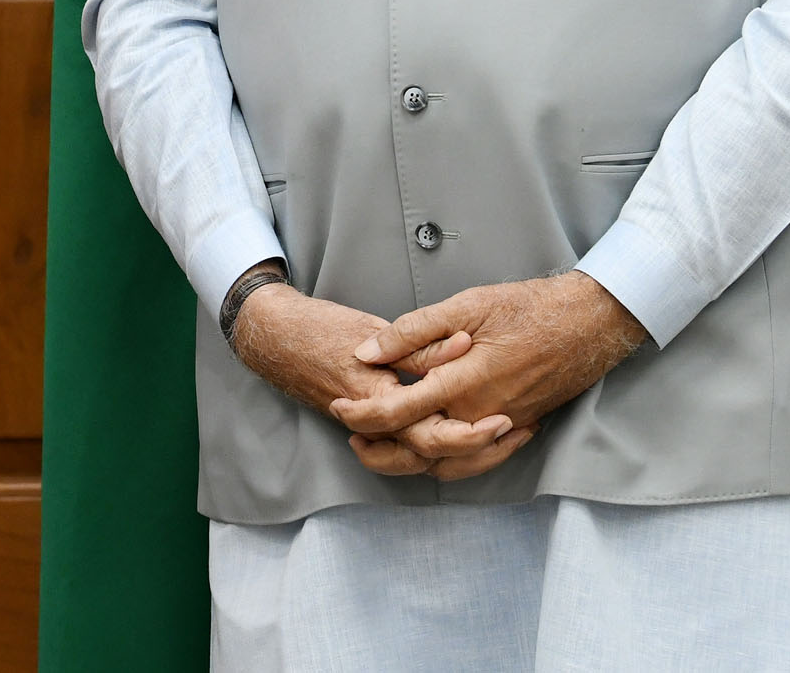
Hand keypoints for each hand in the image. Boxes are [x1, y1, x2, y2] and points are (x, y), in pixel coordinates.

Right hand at [231, 283, 517, 476]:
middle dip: (476, 450)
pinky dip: (438, 446)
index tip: (501, 420)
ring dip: (462, 454)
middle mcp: (375, 424)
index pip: (429, 432)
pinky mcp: (370, 425)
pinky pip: (407, 448)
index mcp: (376, 398)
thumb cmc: (321, 329)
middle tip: (513, 431)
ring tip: (499, 437)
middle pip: (431, 456)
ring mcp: (370, 429)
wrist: (276, 340)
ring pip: (420, 460)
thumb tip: (465, 347)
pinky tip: (464, 432)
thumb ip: (419, 346)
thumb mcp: (373, 330)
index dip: (469, 433)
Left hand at [329, 272, 647, 456]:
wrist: (587, 325)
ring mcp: (502, 427)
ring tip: (380, 445)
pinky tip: (431, 449)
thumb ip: (413, 331)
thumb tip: (368, 352)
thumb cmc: (526, 308)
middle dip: (379, 445)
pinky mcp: (518, 429)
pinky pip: (477, 461)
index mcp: (462, 381)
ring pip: (447, 462)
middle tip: (351, 432)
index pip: (400, 411)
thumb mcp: (466, 305)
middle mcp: (481, 414)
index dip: (363, 413)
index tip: (340, 408)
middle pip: (418, 447)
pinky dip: (449, 462)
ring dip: (409, 460)